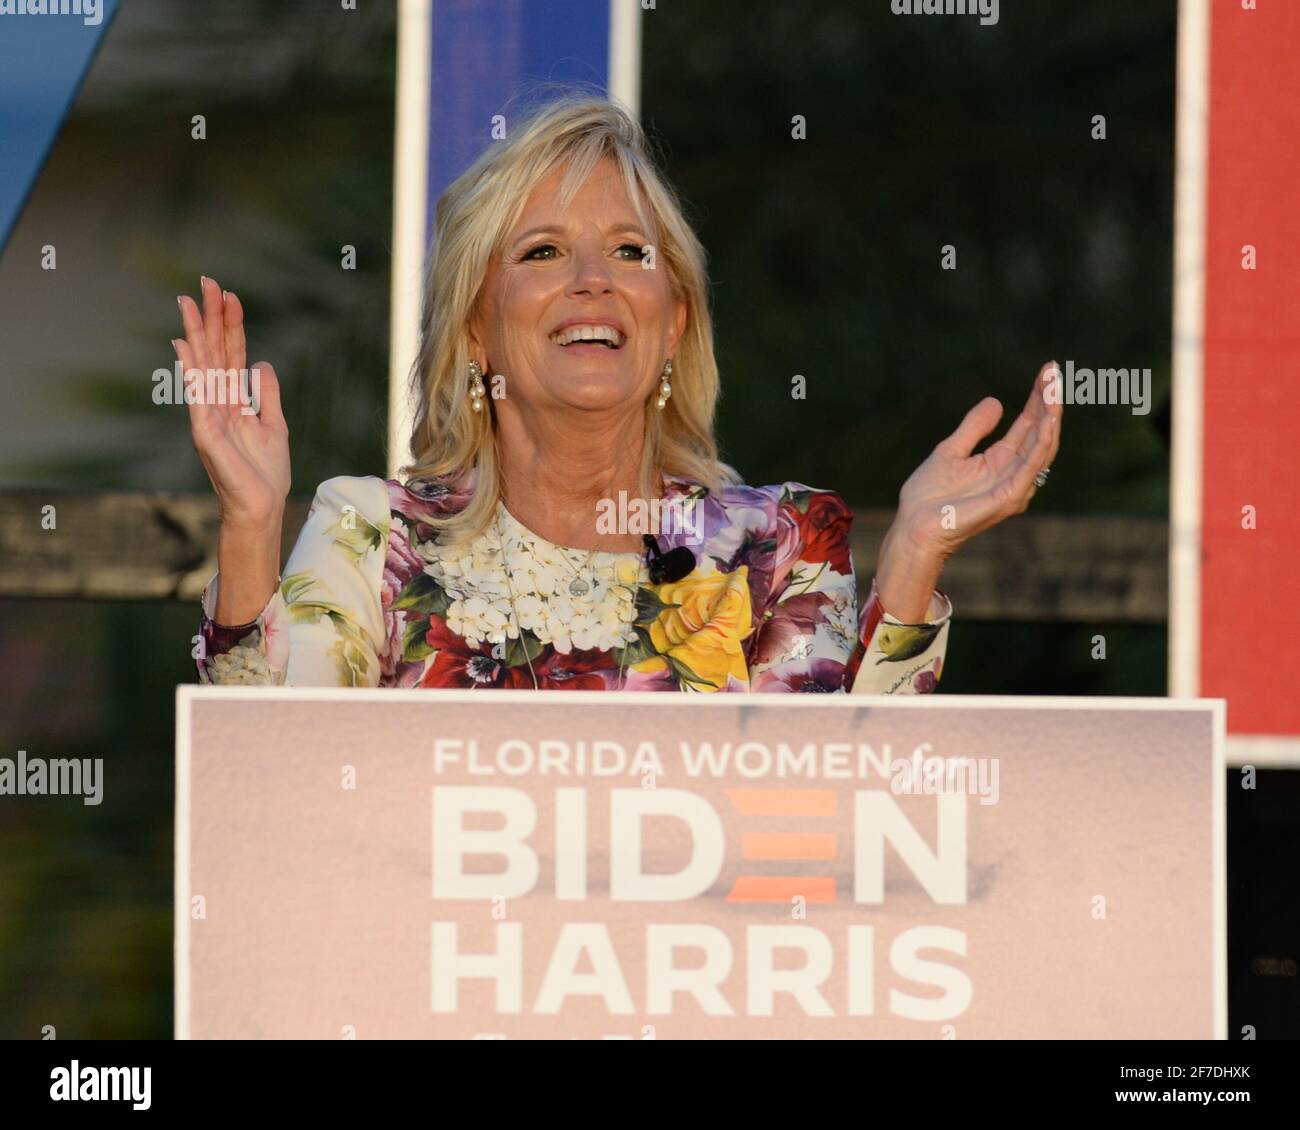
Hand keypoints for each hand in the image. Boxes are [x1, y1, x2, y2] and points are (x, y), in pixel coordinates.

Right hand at [175, 276, 290, 529]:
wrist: (261, 506)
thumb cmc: (265, 472)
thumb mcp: (274, 423)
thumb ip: (266, 393)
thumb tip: (261, 362)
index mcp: (234, 399)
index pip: (231, 353)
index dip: (231, 324)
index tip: (230, 294)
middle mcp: (217, 402)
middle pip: (214, 351)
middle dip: (212, 317)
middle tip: (207, 282)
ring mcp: (208, 414)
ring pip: (202, 365)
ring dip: (196, 334)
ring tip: (190, 302)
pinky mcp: (205, 432)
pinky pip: (197, 396)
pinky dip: (191, 371)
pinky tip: (184, 347)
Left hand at [876, 360, 1062, 620]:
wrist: (914, 527)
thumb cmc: (928, 497)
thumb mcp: (950, 451)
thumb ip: (974, 428)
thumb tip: (997, 401)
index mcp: (1000, 462)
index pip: (1027, 425)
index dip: (1037, 399)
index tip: (1047, 371)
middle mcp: (1013, 474)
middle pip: (1039, 433)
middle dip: (1048, 402)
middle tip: (1054, 372)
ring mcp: (1014, 487)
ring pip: (1041, 447)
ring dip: (1050, 417)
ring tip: (1054, 388)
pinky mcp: (1009, 498)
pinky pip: (1031, 468)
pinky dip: (1041, 443)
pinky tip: (1047, 420)